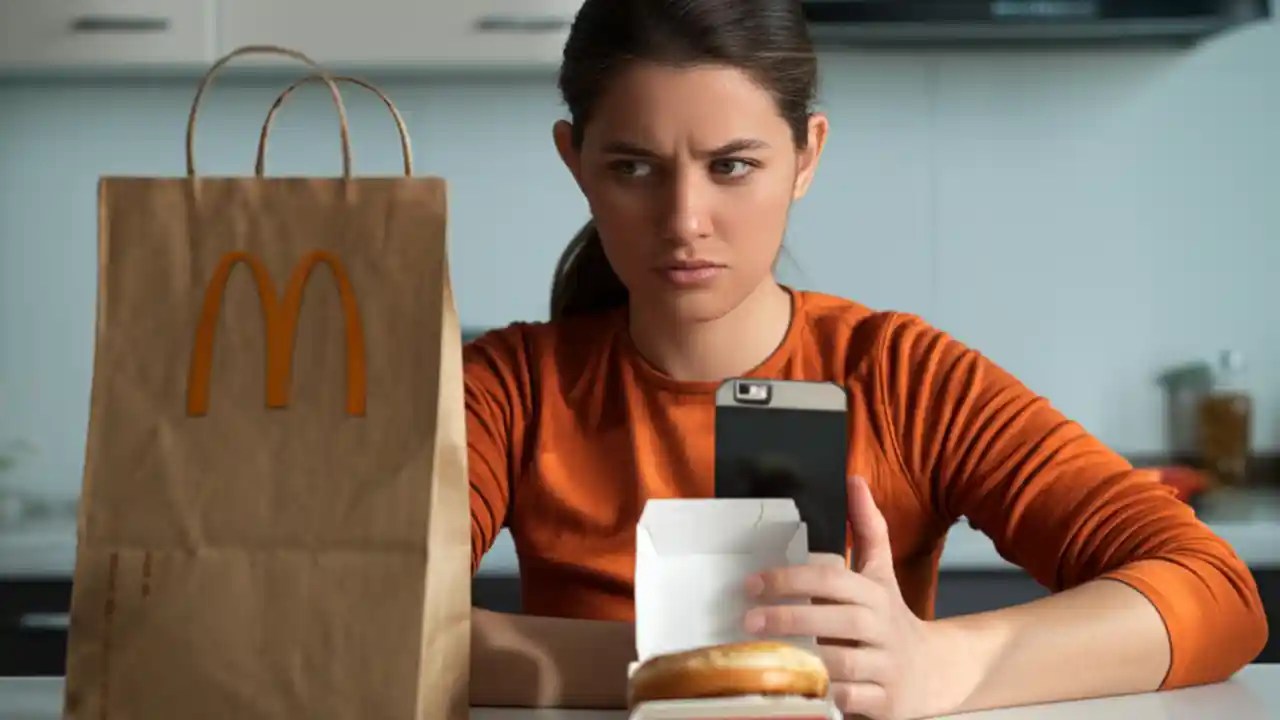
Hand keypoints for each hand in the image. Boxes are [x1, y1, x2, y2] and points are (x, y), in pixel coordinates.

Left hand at [742, 476, 954, 719]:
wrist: (934, 672)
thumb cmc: (891, 618)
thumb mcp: (880, 573)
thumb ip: (867, 529)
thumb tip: (853, 480)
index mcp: (874, 594)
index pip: (831, 579)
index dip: (790, 579)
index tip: (752, 583)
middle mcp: (881, 628)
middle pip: (835, 618)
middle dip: (789, 617)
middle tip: (749, 619)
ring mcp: (885, 667)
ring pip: (842, 662)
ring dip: (801, 659)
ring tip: (762, 657)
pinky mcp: (885, 703)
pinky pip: (851, 700)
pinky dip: (826, 696)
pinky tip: (797, 690)